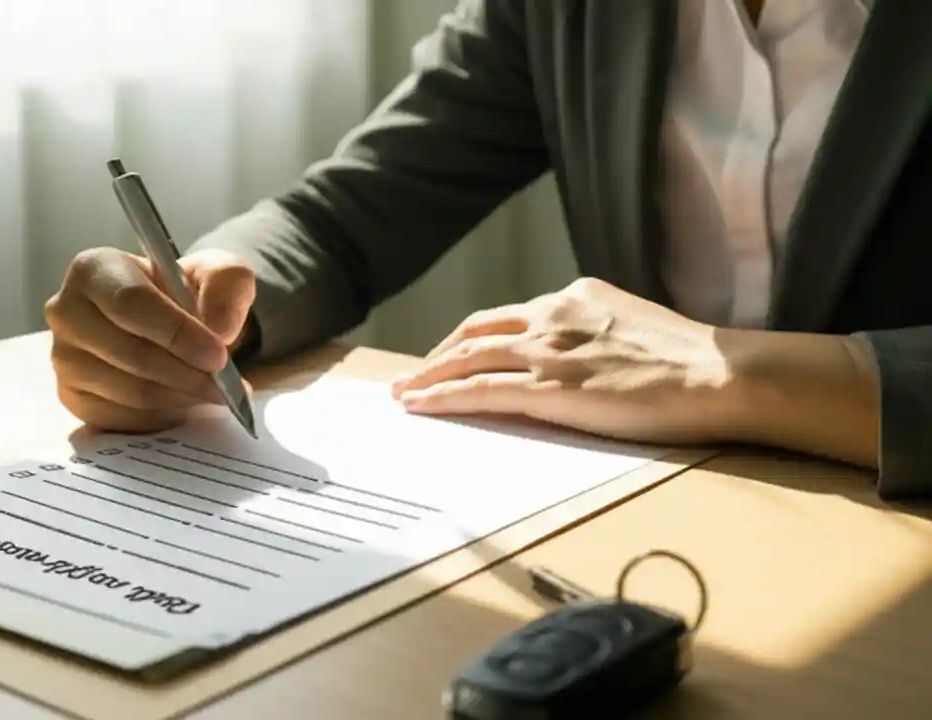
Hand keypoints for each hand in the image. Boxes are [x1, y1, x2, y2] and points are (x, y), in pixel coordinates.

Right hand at [44, 247, 254, 432]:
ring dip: (179, 396)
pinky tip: (183, 400)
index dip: (176, 332)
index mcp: (94, 270)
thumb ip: (227, 286)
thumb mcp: (219, 274)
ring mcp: (64, 358)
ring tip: (211, 392)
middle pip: (129, 352)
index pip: (130, 302)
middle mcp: (67, 311)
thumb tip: (220, 329)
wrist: (169, 324)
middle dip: (184, 372)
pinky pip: (122, 418)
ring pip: (129, 390)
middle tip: (224, 384)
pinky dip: (161, 415)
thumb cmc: (186, 293)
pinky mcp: (72, 397)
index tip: (217, 356)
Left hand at [390, 277, 741, 444]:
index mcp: (575, 297)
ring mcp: (549, 350)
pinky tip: (423, 408)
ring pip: (468, 358)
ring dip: (429, 378)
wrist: (719, 374)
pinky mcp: (550, 388)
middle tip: (413, 377)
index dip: (470, 338)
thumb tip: (576, 357)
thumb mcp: (633, 328)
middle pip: (474, 331)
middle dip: (438, 355)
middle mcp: (553, 315)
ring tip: (403, 395)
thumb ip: (595, 333)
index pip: (506, 316)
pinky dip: (444, 398)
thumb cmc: (691, 362)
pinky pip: (480, 391)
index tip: (450, 355)